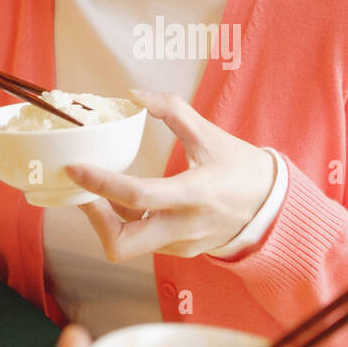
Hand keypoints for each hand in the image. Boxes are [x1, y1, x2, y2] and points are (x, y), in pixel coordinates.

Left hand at [64, 89, 276, 258]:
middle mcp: (184, 226)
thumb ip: (172, 109)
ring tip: (108, 191)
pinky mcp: (179, 252)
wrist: (272, 208)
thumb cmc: (241, 169)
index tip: (75, 169)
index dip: (100, 184)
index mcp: (194, 194)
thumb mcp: (210, 134)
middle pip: (121, 246)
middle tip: (86, 194)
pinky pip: (143, 242)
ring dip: (110, 220)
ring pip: (128, 244)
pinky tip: (131, 202)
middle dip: (95, 221)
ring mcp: (180, 244)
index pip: (138, 196)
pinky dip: (129, 223)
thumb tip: (134, 94)